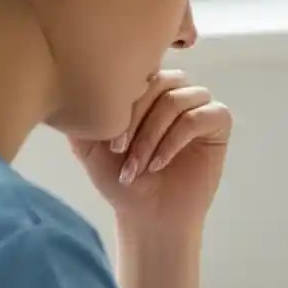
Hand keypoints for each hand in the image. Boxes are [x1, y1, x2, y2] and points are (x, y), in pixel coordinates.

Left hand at [69, 70, 232, 242]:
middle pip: (158, 82)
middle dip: (134, 118)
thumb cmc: (121, 180)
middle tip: (119, 151)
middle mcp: (174, 90)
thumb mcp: (89, 143)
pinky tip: (158, 164)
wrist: (147, 216)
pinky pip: (199, 117)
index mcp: (146, 88)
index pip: (136, 71)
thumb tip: (68, 85)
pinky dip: (174, 141)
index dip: (121, 102)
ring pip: (176, 100)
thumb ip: (81, 112)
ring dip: (151, 135)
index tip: (107, 141)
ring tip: (137, 165)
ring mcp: (198, 105)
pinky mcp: (218, 124)